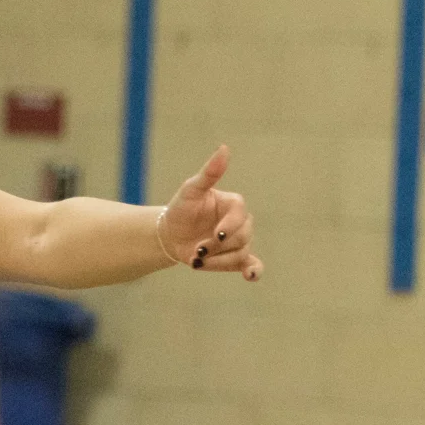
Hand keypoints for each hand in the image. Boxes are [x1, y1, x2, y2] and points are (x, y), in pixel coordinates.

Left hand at [160, 145, 260, 280]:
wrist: (170, 235)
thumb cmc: (181, 209)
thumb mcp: (191, 190)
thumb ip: (209, 173)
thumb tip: (224, 148)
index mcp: (233, 203)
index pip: (240, 214)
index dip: (229, 226)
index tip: (216, 234)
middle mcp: (241, 222)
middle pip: (242, 237)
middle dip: (217, 246)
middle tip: (196, 250)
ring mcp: (240, 242)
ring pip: (241, 253)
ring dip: (218, 261)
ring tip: (196, 260)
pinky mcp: (235, 259)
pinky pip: (252, 265)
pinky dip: (253, 271)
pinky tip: (250, 276)